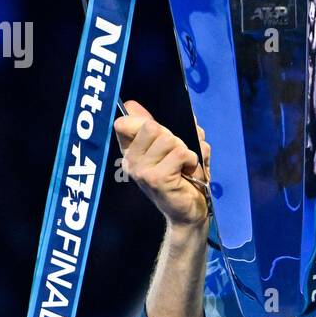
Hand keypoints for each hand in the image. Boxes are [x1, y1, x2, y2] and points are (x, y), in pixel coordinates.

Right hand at [113, 99, 210, 229]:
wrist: (189, 212)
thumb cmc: (183, 178)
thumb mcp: (171, 147)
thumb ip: (159, 126)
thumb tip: (134, 104)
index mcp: (131, 152)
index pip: (124, 123)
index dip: (144, 121)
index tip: (160, 135)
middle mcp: (131, 161)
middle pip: (151, 126)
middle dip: (172, 137)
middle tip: (177, 156)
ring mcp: (141, 171)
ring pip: (168, 139)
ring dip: (184, 150)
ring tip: (183, 165)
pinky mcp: (157, 179)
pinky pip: (180, 153)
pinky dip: (191, 160)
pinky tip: (187, 172)